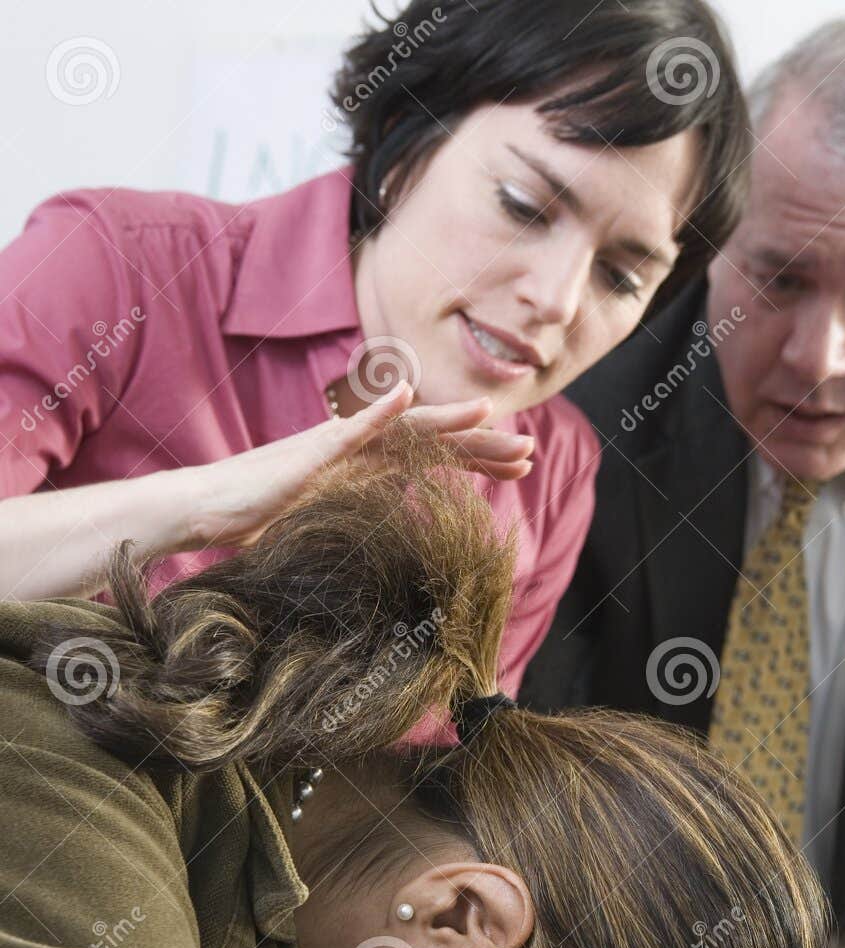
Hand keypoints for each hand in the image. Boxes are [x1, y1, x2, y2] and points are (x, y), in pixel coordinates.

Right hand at [186, 384, 534, 548]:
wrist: (210, 511)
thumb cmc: (264, 522)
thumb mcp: (333, 528)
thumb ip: (368, 525)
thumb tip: (404, 551)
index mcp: (370, 467)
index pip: (437, 459)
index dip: (480, 460)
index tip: (523, 471)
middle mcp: (360, 449)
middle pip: (432, 441)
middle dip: (483, 444)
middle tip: (530, 453)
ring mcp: (336, 446)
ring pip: (402, 428)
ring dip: (446, 419)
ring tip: (489, 412)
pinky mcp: (309, 453)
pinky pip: (349, 429)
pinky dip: (378, 412)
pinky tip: (405, 396)